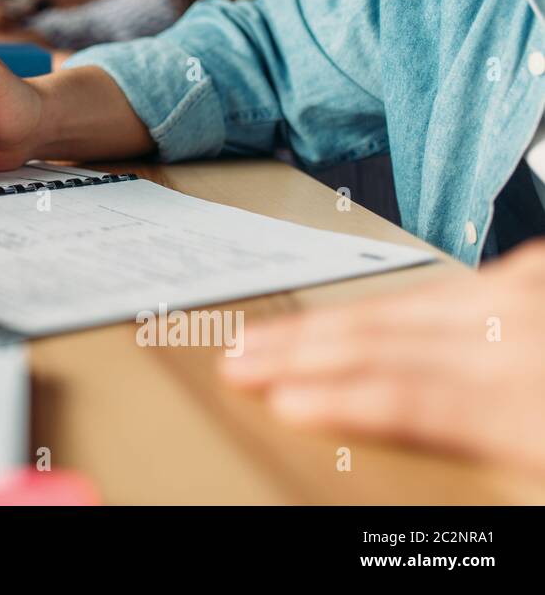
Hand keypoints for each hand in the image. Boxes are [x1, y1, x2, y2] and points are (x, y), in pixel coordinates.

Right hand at [222, 240, 544, 474]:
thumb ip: (478, 475)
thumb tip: (390, 445)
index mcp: (526, 412)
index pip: (401, 399)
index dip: (331, 400)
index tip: (275, 401)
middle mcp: (518, 342)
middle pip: (381, 345)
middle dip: (296, 353)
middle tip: (237, 361)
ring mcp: (529, 300)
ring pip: (403, 306)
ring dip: (325, 322)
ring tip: (269, 333)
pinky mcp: (541, 277)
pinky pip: (456, 281)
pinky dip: (400, 297)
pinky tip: (362, 302)